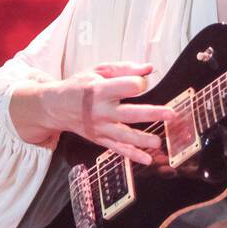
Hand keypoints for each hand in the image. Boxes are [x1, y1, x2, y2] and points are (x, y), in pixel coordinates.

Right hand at [43, 62, 176, 165]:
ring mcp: (100, 127)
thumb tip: (149, 69)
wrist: (56, 106)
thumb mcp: (98, 70)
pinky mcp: (100, 139)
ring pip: (124, 135)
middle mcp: (100, 110)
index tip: (142, 83)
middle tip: (170, 114)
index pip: (128, 87)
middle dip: (152, 114)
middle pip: (129, 113)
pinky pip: (118, 148)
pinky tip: (147, 159)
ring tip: (159, 142)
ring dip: (143, 139)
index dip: (140, 84)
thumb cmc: (80, 85)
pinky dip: (132, 155)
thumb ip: (125, 68)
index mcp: (100, 90)